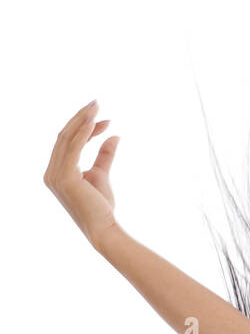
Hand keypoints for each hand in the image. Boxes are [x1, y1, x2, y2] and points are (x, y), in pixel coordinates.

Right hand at [43, 100, 120, 246]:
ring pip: (67, 139)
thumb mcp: (102, 176)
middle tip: (96, 103)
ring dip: (83, 121)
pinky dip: (83, 133)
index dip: (83, 128)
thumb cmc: (102, 209)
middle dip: (81, 118)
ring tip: (97, 107)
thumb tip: (114, 135)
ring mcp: (55, 175)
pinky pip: (74, 147)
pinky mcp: (64, 177)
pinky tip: (95, 122)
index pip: (67, 143)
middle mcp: (50, 173)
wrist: (104, 230)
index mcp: (56, 172)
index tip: (105, 120)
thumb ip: (105, 155)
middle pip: (64, 137)